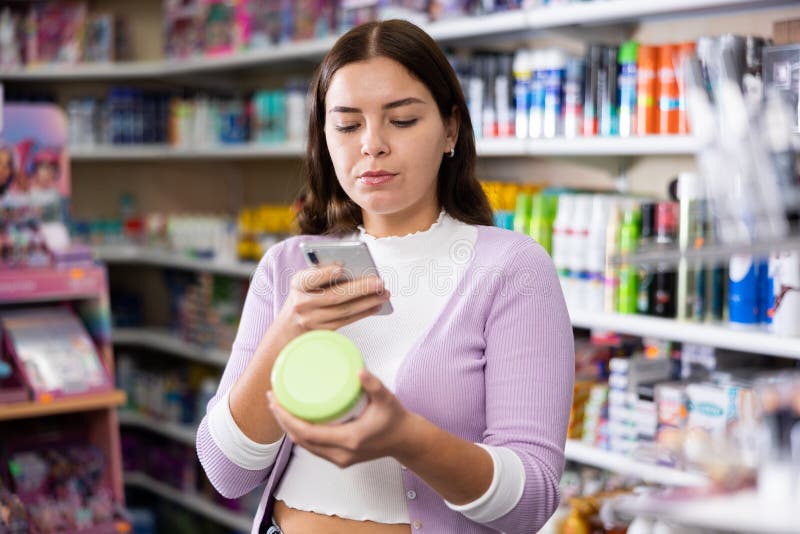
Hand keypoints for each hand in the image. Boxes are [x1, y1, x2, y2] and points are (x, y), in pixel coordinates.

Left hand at [267, 369, 416, 467]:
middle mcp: (341, 454)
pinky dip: (300, 434)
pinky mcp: (340, 458)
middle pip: (300, 440)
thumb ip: (373, 385)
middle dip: (282, 420)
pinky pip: (313, 447)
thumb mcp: (387, 399)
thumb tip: (359, 371)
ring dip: (289, 427)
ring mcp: (339, 459)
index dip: (287, 417)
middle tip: (272, 398)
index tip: (276, 400)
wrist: (406, 440)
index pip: (307, 433)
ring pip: (304, 445)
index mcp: (349, 440)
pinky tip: (294, 420)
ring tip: (279, 406)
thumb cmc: (396, 420)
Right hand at [275, 263, 389, 337]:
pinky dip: (364, 312)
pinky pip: (347, 321)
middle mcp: (302, 304)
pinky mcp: (323, 332)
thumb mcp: (305, 281)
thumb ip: (322, 273)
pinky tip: (377, 305)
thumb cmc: (304, 295)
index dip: (325, 274)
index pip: (310, 279)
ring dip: (368, 302)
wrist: (288, 327)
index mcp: (298, 284)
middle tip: (379, 282)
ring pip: (344, 311)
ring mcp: (312, 321)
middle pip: (335, 296)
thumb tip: (352, 268)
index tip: (341, 268)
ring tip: (384, 293)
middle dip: (360, 288)